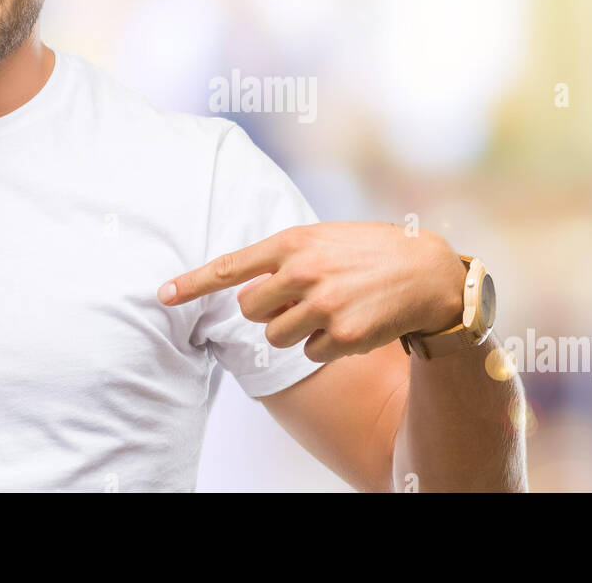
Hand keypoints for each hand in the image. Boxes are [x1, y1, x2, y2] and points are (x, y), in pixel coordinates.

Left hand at [158, 222, 467, 361]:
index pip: (231, 266)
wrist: (428, 272)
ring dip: (296, 329)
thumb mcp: (325, 238)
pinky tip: (352, 324)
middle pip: (250, 310)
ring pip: (275, 336)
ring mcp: (323, 306)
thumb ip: (285, 258)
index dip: (193, 283)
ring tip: (331, 309)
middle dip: (267, 310)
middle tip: (301, 298)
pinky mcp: (343, 337)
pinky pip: (310, 353)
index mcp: (295, 243)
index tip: (163, 295)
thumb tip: (245, 293)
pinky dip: (325, 345)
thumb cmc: (370, 252)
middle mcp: (304, 272)